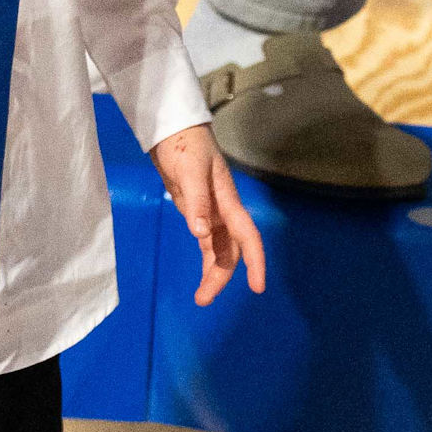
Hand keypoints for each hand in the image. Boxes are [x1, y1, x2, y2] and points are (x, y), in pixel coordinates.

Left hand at [150, 123, 265, 304]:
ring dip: (213, 273)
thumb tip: (201, 235)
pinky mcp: (198, 213)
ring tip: (201, 297)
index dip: (255, 261)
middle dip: (222, 277)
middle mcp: (224, 212)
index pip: (247, 237)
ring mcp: (212, 214)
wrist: (174, 131)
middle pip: (231, 251)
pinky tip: (203, 277)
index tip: (257, 287)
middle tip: (203, 299)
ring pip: (220, 251)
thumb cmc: (185, 146)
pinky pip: (208, 244)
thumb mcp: (189, 171)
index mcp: (227, 201)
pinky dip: (206, 260)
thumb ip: (196, 202)